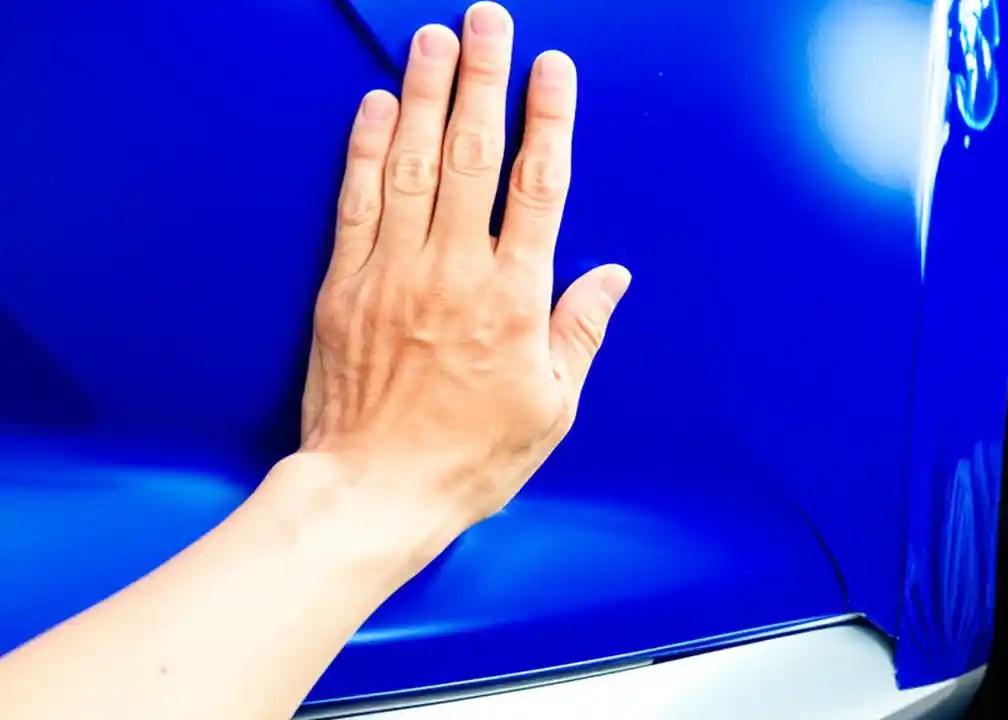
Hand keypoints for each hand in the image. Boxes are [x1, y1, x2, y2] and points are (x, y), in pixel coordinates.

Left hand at [292, 2, 629, 561]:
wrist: (373, 492)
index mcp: (514, 300)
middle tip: (488, 20)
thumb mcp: (552, 407)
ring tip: (434, 39)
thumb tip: (611, 277)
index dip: (547, 121)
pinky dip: (365, 150)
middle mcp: (454, 271)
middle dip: (483, 79)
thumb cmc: (468, 458)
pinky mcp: (345, 286)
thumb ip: (580, 332)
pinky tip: (374, 106)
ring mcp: (394, 273)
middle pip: (472, 155)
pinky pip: (357, 203)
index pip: (538, 188)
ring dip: (424, 94)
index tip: (552, 71)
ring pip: (412, 164)